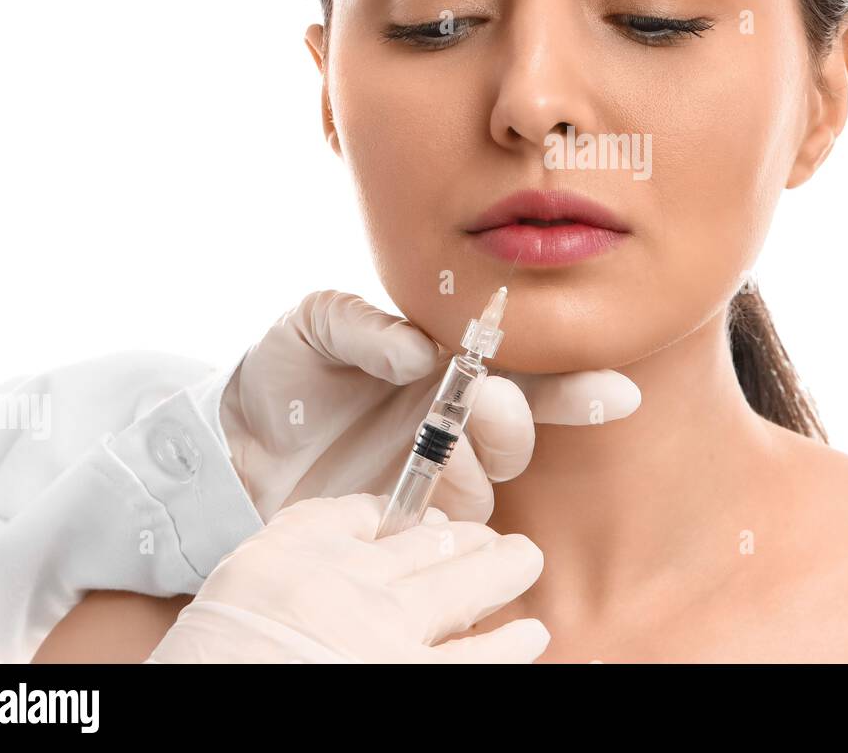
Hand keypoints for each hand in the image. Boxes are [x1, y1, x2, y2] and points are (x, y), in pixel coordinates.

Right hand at [147, 493, 548, 662]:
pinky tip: (532, 637)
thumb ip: (316, 531)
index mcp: (319, 558)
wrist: (205, 706)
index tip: (447, 528)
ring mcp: (393, 644)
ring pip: (469, 592)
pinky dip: (512, 644)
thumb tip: (377, 514)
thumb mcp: (250, 570)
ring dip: (506, 577)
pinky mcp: (412, 683)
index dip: (431, 525)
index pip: (392, 526)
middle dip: (484, 546)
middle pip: (443, 552)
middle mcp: (364, 593)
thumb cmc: (216, 650)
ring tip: (527, 576)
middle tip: (511, 545)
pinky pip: (480, 659)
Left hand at [220, 290, 641, 521]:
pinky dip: (445, 505)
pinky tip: (418, 491)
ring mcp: (432, 476)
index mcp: (447, 367)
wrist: (231, 439)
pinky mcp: (405, 523)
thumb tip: (419, 349)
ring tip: (438, 438)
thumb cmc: (285, 369)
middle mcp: (453, 424)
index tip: (617, 390)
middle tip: (483, 393)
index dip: (577, 382)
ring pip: (491, 480)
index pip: (527, 372)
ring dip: (480, 459)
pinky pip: (449, 526)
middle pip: (522, 431)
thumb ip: (364, 324)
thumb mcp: (316, 322)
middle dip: (518, 416)